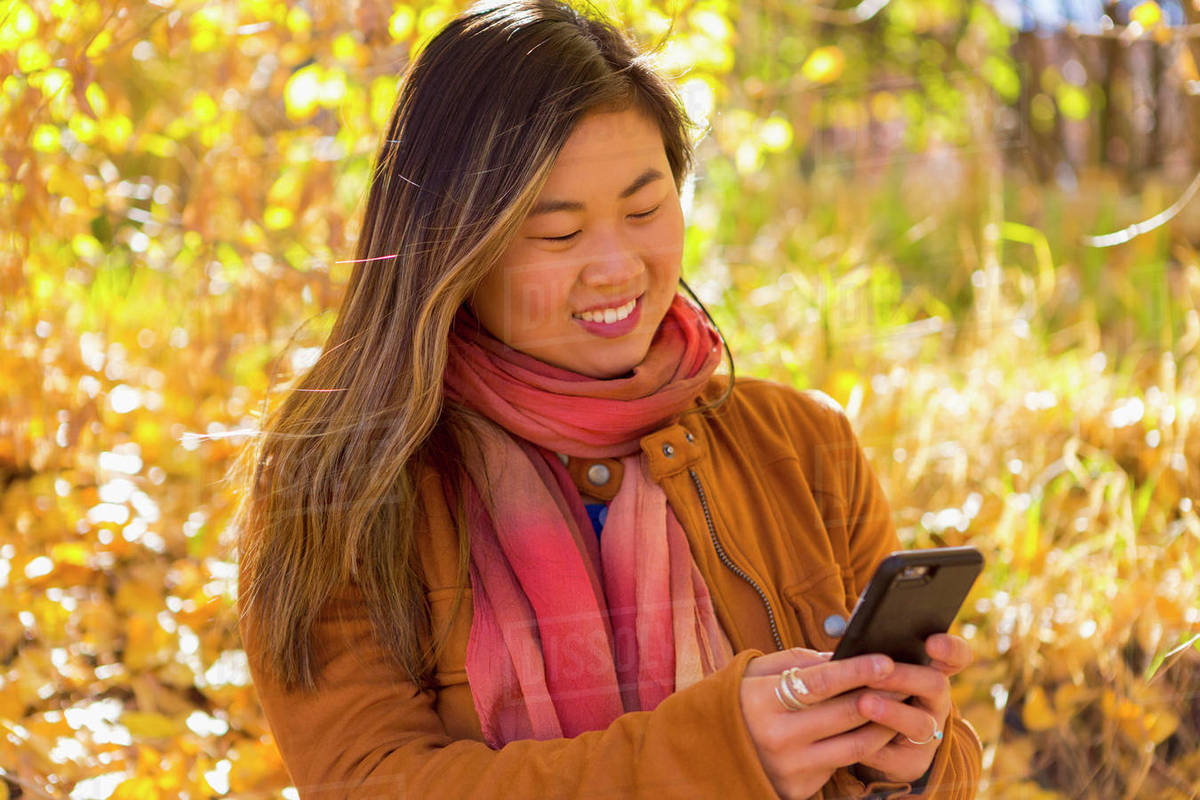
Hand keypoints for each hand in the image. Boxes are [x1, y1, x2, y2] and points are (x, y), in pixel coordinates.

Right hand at [739, 648, 899, 799]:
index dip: (856, 670)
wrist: (711, 753)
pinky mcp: (800, 787)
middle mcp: (777, 735)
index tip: (885, 660)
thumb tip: (841, 657)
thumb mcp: (756, 673)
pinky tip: (877, 729)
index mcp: (762, 700)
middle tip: (905, 680)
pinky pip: (842, 762)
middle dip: (880, 694)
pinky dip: (865, 744)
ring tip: (899, 705)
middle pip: (844, 713)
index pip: (821, 682)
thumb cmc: (741, 702)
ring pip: (854, 744)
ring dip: (883, 724)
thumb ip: (796, 662)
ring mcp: (790, 765)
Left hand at [853, 634, 973, 783]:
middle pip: (936, 685)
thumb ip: (864, 652)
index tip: (932, 642)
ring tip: (864, 703)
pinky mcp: (911, 762)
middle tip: (881, 670)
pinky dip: (872, 744)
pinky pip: (894, 755)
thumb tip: (837, 627)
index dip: (950, 649)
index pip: (955, 657)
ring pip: (920, 723)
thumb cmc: (872, 694)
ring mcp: (928, 735)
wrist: (876, 747)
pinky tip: (850, 735)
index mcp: (930, 672)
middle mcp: (935, 703)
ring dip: (892, 712)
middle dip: (906, 676)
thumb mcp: (874, 672)